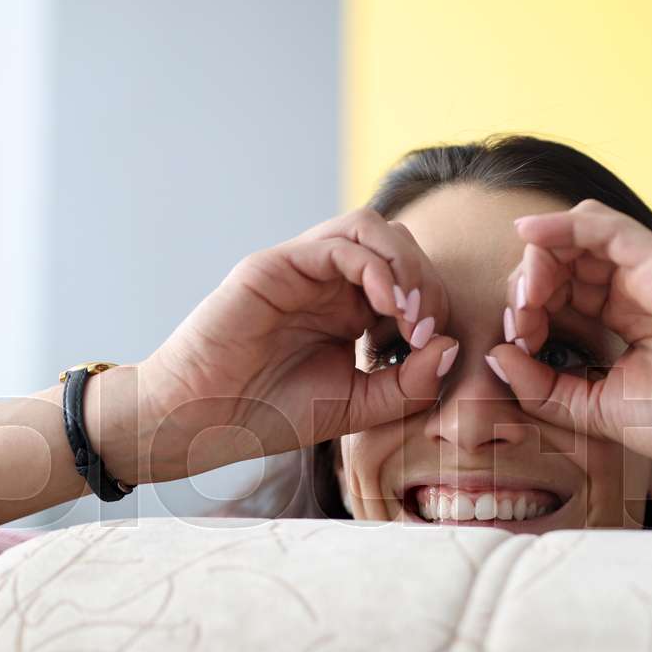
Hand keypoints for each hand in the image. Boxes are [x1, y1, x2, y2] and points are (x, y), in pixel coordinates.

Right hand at [117, 208, 458, 482]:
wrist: (202, 422)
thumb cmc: (269, 415)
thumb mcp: (357, 407)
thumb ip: (408, 384)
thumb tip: (450, 346)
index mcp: (348, 309)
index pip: (409, 277)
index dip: (433, 304)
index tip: (433, 347)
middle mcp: (327, 281)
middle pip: (398, 245)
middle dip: (427, 281)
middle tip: (426, 328)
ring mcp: (301, 269)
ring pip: (371, 229)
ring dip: (405, 265)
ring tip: (411, 313)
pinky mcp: (276, 265)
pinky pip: (338, 243)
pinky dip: (375, 266)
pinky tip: (386, 305)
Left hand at [487, 199, 651, 484]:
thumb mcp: (589, 407)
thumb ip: (540, 385)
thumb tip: (496, 353)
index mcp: (621, 319)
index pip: (560, 290)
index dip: (528, 308)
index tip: (518, 343)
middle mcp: (634, 290)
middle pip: (563, 260)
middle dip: (529, 283)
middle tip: (519, 320)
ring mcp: (650, 273)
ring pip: (577, 237)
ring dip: (540, 258)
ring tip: (527, 296)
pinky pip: (602, 226)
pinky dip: (561, 225)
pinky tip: (530, 234)